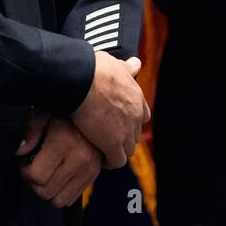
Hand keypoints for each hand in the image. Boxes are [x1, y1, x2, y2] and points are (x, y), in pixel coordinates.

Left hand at [17, 111, 102, 207]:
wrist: (94, 110)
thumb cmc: (63, 112)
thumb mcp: (44, 112)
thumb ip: (31, 129)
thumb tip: (20, 149)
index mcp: (65, 140)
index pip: (36, 176)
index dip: (24, 171)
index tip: (26, 160)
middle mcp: (81, 157)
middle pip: (45, 192)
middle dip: (34, 182)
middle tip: (35, 166)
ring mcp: (90, 168)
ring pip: (58, 200)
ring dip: (48, 190)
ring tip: (46, 172)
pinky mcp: (95, 175)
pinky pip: (70, 199)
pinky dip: (60, 192)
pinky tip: (58, 175)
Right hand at [71, 54, 149, 168]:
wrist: (83, 79)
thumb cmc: (94, 68)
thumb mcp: (115, 64)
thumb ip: (126, 67)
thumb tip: (136, 63)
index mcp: (136, 97)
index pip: (142, 115)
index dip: (130, 121)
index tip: (117, 123)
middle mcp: (135, 115)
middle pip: (135, 134)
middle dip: (123, 137)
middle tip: (107, 139)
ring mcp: (126, 131)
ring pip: (128, 150)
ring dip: (117, 152)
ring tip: (102, 152)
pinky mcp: (113, 143)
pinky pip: (117, 161)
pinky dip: (110, 162)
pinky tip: (99, 159)